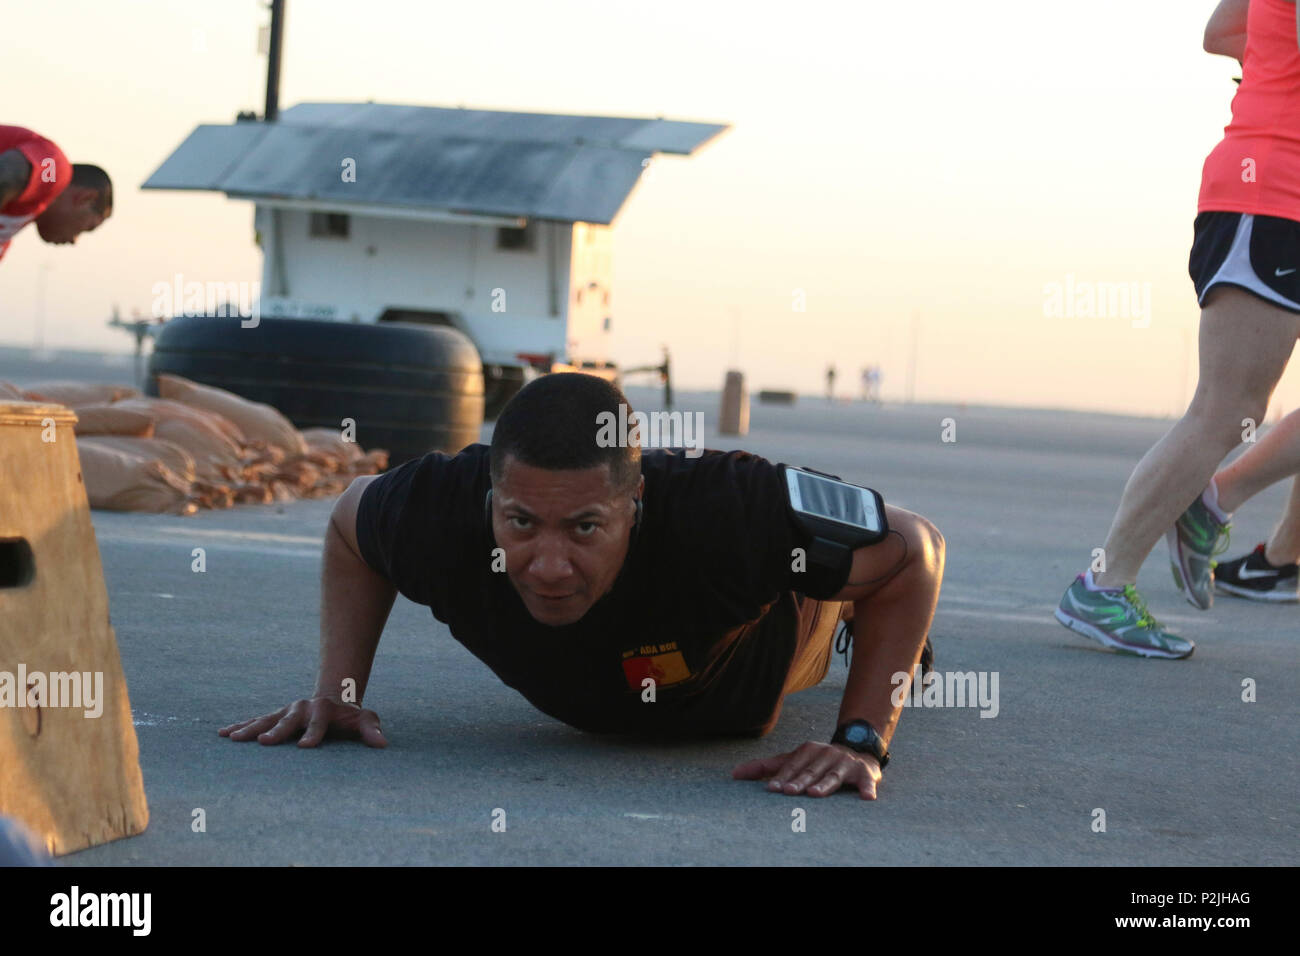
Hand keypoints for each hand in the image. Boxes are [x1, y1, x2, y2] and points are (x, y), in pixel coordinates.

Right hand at [218, 696, 386, 747]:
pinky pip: (255, 721)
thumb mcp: (364, 720)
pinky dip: (240, 726)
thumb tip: (383, 744)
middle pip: (288, 720)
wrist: (334, 700)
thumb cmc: (350, 717)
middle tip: (264, 742)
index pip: (319, 724)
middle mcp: (301, 708)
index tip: (305, 747)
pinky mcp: (275, 717)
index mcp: (323, 709)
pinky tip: (223, 733)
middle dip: (277, 731)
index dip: (313, 734)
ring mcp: (286, 711)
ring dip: (250, 728)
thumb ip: (371, 730)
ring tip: (232, 737)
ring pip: (266, 720)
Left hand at [732, 741, 880, 798]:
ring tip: (815, 794)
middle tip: (788, 792)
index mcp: (807, 751)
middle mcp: (826, 754)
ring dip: (825, 784)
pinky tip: (867, 798)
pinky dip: (867, 789)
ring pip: (834, 775)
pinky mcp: (864, 773)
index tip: (772, 788)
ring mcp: (845, 763)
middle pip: (811, 771)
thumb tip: (733, 775)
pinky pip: (866, 782)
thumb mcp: (793, 759)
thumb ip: (766, 766)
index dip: (782, 777)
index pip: (793, 766)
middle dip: (799, 781)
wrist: (857, 748)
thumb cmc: (817, 760)